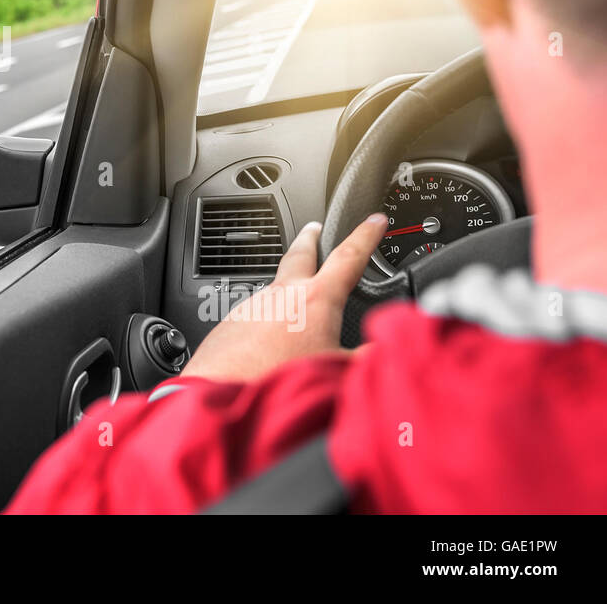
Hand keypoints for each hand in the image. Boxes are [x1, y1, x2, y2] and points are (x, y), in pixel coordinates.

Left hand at [178, 213, 388, 382]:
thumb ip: (370, 358)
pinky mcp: (232, 324)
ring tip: (298, 292)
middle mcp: (281, 294)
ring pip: (275, 287)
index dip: (366, 236)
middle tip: (316, 228)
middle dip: (311, 239)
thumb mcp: (342, 373)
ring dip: (288, 284)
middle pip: (299, 255)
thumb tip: (391, 348)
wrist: (224, 396)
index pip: (349, 256)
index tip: (374, 220)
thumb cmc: (281, 384)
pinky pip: (256, 312)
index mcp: (315, 299)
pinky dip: (269, 315)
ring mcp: (253, 306)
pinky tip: (273, 335)